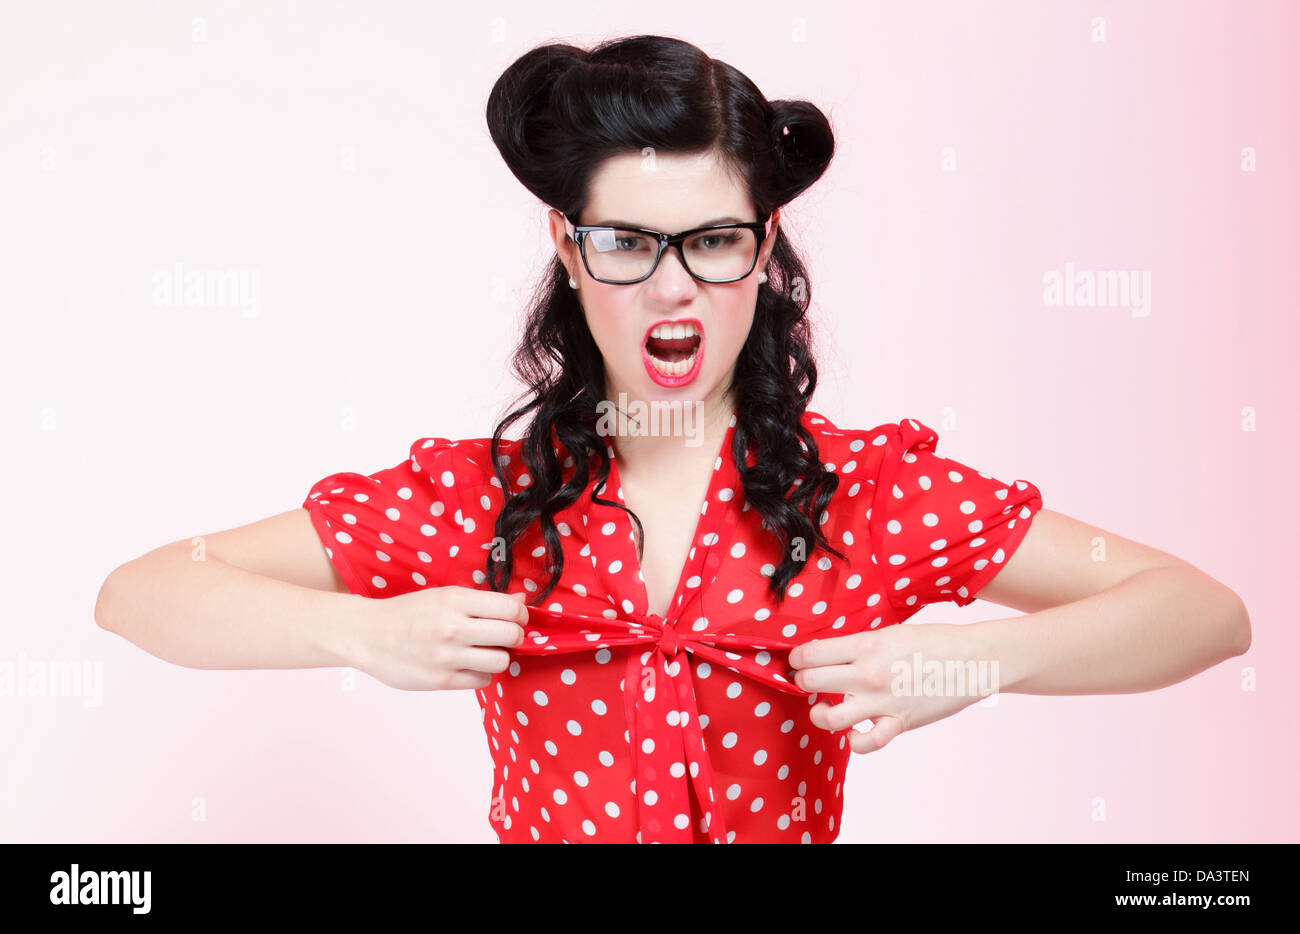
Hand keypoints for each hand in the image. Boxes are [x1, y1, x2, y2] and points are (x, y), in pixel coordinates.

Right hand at [346, 585, 528, 690]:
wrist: (366, 634)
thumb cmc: (407, 613)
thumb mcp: (443, 596)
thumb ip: (483, 600)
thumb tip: (523, 600)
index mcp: (455, 600)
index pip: (510, 608)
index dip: (520, 615)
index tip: (516, 618)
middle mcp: (452, 627)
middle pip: (511, 635)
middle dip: (514, 636)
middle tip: (503, 636)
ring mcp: (446, 656)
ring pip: (501, 662)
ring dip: (498, 657)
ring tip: (484, 652)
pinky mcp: (441, 680)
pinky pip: (482, 681)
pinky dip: (480, 673)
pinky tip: (467, 665)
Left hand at [787, 622, 992, 753]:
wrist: (974, 660)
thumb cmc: (934, 641)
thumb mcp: (890, 632)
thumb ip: (859, 645)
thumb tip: (829, 653)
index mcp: (866, 646)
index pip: (811, 653)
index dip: (797, 658)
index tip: (798, 660)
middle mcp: (869, 674)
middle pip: (811, 681)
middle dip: (802, 681)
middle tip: (807, 681)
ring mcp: (882, 702)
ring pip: (829, 718)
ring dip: (819, 714)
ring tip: (825, 708)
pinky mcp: (898, 723)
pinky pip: (866, 743)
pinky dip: (855, 741)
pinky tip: (855, 731)